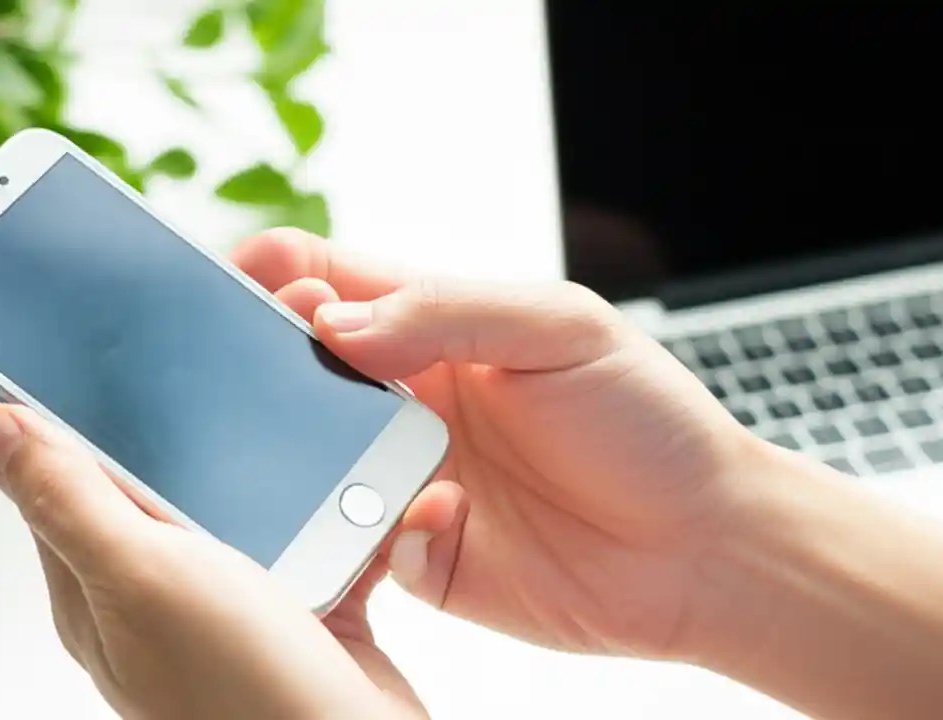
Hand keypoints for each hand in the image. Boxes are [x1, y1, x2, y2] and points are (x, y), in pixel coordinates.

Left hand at [0, 279, 431, 719]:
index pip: (66, 465)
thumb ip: (70, 499)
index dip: (73, 394)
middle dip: (197, 406)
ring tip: (314, 401)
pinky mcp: (304, 602)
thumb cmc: (246, 699)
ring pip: (249, 487)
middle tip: (230, 337)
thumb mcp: (145, 578)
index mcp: (99, 579)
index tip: (88, 326)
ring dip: (284, 449)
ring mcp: (234, 595)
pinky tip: (372, 490)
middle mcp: (160, 587)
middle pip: (164, 465)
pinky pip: (320, 525)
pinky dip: (348, 503)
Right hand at [231, 228, 765, 659]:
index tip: (237, 283)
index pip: (329, 281)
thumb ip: (445, 312)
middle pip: (298, 371)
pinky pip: (354, 547)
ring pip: (309, 464)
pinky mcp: (418, 556)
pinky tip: (443, 517)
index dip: (274, 275)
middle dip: (267, 369)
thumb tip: (333, 326)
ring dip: (312, 460)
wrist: (705, 550)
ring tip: (350, 454)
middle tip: (273, 372)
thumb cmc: (649, 422)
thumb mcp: (562, 328)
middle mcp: (409, 400)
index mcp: (436, 328)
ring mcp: (405, 478)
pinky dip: (375, 535)